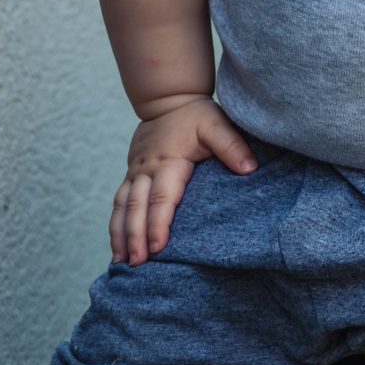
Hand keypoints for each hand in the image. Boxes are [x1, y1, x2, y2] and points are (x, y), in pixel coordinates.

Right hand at [109, 96, 254, 265]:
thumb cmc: (196, 115)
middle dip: (135, 237)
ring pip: (121, 207)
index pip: (162, 197)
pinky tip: (117, 246)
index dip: (159, 223)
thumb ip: (232, 146)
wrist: (168, 100)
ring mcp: (134, 173)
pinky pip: (118, 203)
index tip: (158, 247)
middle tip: (137, 264)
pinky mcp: (130, 176)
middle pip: (136, 207)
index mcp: (168, 162)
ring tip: (121, 262)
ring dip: (120, 235)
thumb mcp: (217, 124)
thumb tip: (249, 168)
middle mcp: (146, 170)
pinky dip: (115, 226)